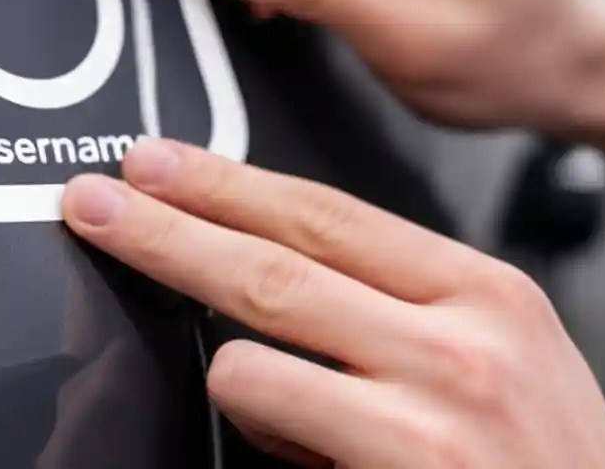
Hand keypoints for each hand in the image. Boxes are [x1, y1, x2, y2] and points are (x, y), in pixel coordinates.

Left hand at [62, 139, 604, 468]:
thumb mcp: (502, 360)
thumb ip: (406, 312)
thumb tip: (289, 278)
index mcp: (486, 291)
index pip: (330, 211)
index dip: (231, 183)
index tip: (165, 164)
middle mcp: (464, 333)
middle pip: (278, 251)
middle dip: (172, 220)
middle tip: (102, 198)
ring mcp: (434, 402)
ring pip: (258, 330)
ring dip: (211, 341)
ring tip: (202, 346)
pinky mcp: (405, 462)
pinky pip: (269, 409)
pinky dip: (254, 415)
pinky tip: (284, 435)